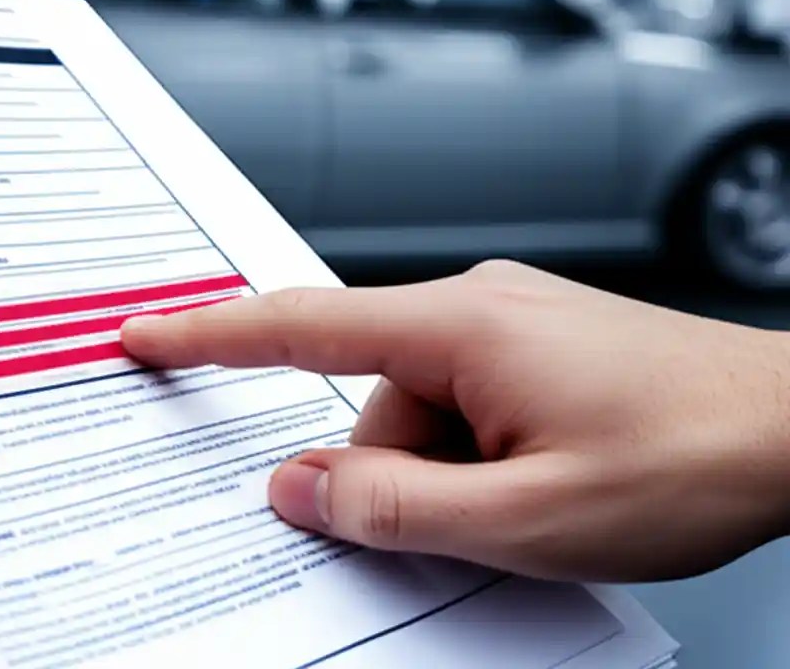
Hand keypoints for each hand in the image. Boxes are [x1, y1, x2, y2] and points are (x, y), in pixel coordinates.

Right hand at [123, 261, 789, 581]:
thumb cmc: (692, 455)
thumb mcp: (526, 519)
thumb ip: (393, 508)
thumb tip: (297, 490)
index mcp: (459, 328)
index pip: (298, 326)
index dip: (207, 336)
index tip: (145, 337)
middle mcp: (476, 308)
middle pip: (372, 406)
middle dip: (395, 479)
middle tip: (472, 528)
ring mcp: (510, 325)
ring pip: (423, 420)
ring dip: (451, 479)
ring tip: (535, 508)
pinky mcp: (533, 349)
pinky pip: (466, 410)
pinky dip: (480, 461)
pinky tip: (542, 486)